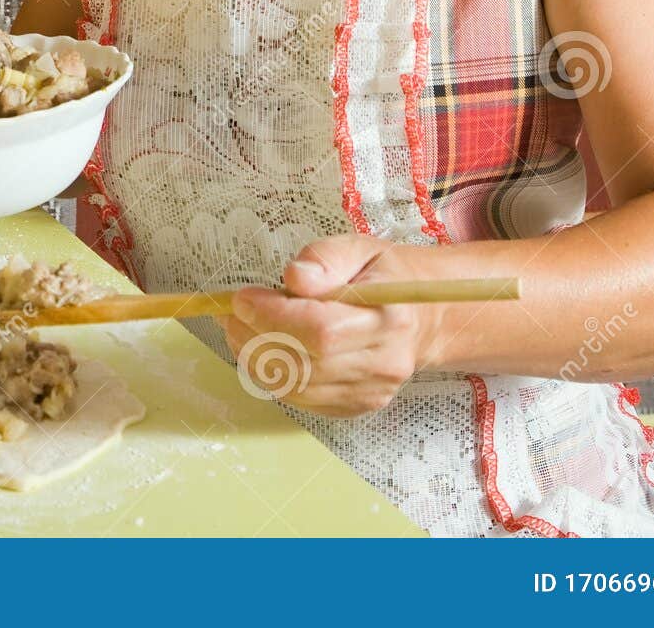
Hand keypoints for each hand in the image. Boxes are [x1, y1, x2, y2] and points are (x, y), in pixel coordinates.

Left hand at [218, 236, 434, 418]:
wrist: (422, 316)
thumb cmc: (385, 277)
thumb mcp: (358, 248)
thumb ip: (324, 258)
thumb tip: (294, 277)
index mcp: (390, 317)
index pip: (322, 331)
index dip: (273, 317)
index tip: (242, 298)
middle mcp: (384, 362)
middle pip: (305, 365)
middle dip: (255, 338)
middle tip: (232, 313)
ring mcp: (371, 391)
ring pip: (298, 388)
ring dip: (256, 359)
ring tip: (240, 329)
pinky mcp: (356, 405)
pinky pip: (302, 400)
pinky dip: (272, 376)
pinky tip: (262, 349)